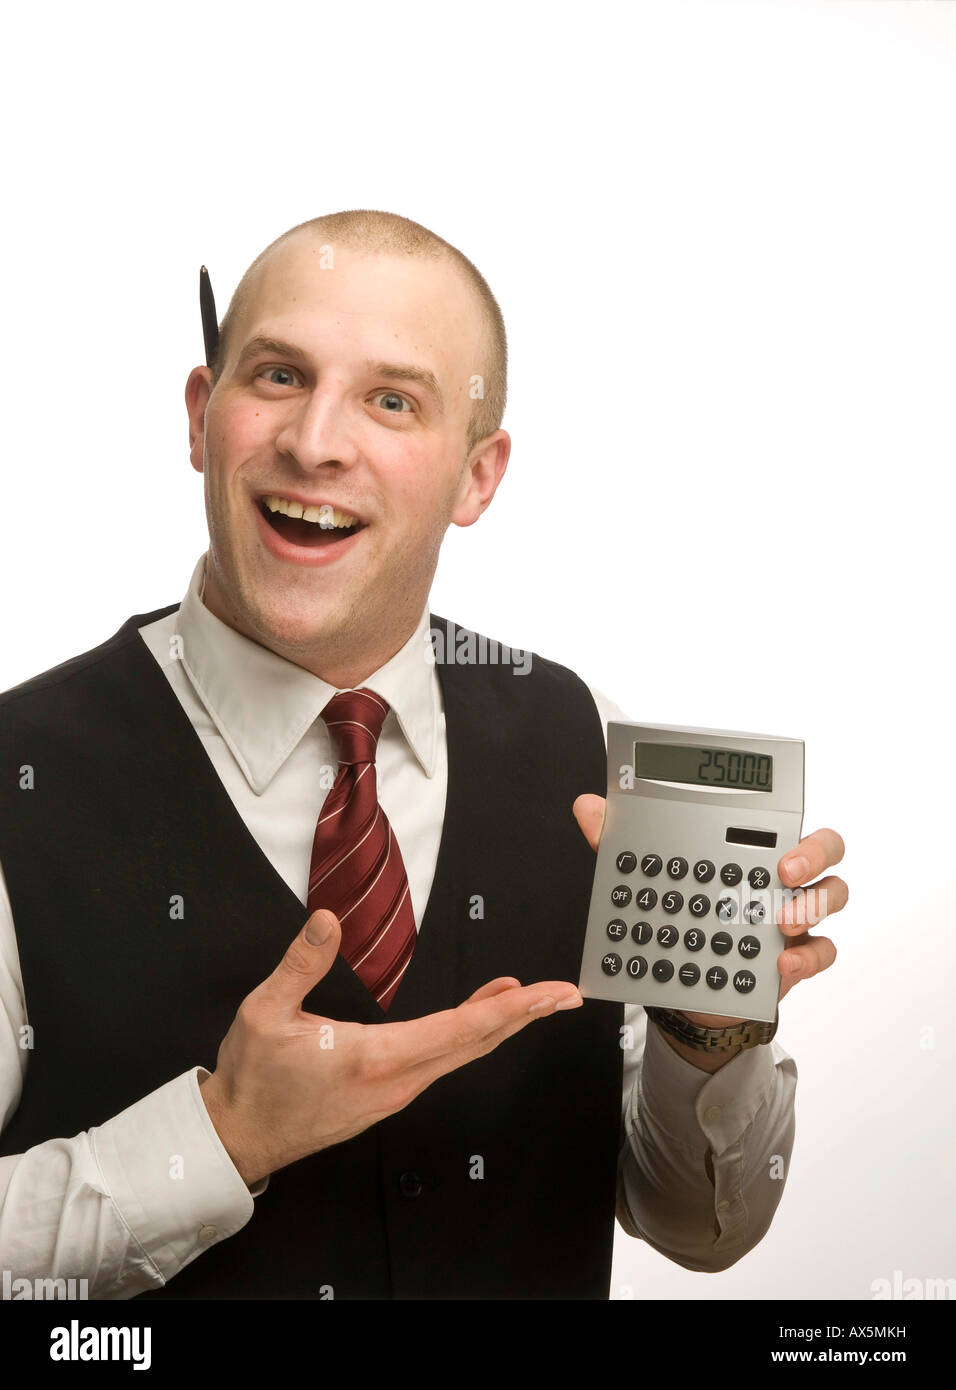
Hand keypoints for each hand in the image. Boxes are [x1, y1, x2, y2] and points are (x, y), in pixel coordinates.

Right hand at [199, 910, 582, 1185]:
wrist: (238, 1137)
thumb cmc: (253, 1080)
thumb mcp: (265, 1013)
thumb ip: (301, 963)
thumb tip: (328, 919)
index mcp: (375, 1056)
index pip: (459, 1028)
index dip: (508, 1007)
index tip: (546, 994)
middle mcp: (397, 1080)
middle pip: (475, 1043)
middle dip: (525, 1016)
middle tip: (566, 996)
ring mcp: (396, 1092)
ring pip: (462, 1054)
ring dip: (500, 1024)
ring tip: (533, 998)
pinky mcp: (388, 1096)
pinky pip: (444, 1062)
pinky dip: (472, 1036)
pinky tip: (479, 1019)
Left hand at [572, 795, 848, 1028]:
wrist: (685, 989)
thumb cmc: (676, 918)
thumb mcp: (645, 881)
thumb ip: (619, 844)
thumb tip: (588, 806)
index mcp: (748, 847)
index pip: (782, 817)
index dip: (788, 813)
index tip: (771, 824)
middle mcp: (780, 877)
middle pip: (825, 848)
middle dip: (814, 852)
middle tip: (786, 869)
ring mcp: (792, 916)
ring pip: (832, 895)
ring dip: (815, 903)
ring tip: (784, 919)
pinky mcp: (795, 957)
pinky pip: (821, 951)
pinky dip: (807, 957)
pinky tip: (782, 963)